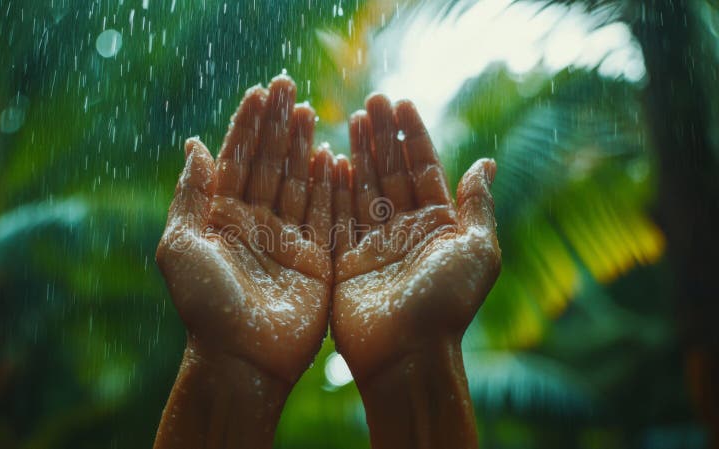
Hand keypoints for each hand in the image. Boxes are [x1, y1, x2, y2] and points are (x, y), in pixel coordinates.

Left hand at [154, 76, 332, 447]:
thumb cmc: (204, 306)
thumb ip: (190, 194)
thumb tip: (195, 145)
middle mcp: (254, 224)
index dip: (248, 126)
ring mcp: (287, 240)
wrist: (241, 360)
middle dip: (277, 126)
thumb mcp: (181, 245)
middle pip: (269, 165)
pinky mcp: (315, 259)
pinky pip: (325, 214)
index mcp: (220, 219)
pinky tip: (333, 156)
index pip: (237, 160)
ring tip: (310, 110)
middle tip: (288, 86)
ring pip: (298, 183)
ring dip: (303, 146)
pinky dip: (330, 186)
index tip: (261, 92)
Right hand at [330, 95, 499, 448]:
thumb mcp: (476, 251)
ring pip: (365, 188)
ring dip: (360, 153)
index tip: (401, 103)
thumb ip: (477, 206)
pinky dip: (334, 186)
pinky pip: (339, 215)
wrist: (406, 355)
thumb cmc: (446, 304)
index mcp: (439, 225)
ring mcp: (375, 244)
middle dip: (383, 137)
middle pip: (392, 173)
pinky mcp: (347, 260)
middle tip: (371, 101)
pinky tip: (330, 157)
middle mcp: (407, 230)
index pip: (424, 169)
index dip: (413, 136)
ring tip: (352, 117)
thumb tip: (486, 164)